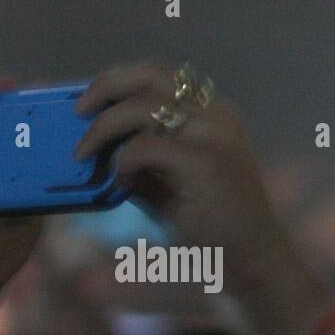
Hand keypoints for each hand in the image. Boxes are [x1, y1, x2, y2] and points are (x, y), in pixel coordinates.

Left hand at [74, 62, 283, 276]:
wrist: (255, 261)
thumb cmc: (209, 224)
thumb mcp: (164, 181)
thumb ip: (134, 155)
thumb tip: (90, 140)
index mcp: (211, 112)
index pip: (158, 73)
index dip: (119, 79)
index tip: (90, 100)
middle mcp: (215, 115)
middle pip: (149, 74)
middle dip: (105, 86)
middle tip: (78, 112)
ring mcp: (214, 135)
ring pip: (143, 106)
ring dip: (104, 126)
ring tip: (86, 152)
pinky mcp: (206, 162)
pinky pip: (146, 145)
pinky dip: (122, 159)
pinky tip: (119, 180)